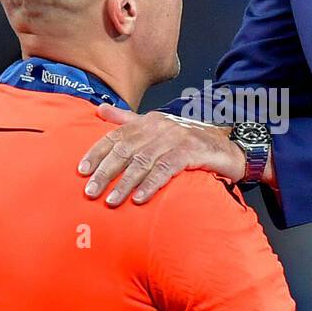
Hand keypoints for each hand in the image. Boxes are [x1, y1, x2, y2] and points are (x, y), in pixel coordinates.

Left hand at [78, 107, 246, 205]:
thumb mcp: (158, 129)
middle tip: (91, 191)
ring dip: (125, 183)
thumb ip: (128, 121)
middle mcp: (160, 126)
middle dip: (106, 171)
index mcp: (149, 121)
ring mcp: (177, 138)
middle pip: (126, 149)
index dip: (97, 152)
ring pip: (143, 161)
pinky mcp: (192, 152)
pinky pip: (166, 169)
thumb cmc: (189, 143)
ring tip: (111, 201)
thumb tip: (100, 110)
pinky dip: (151, 184)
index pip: (116, 135)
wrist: (230, 149)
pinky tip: (139, 198)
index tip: (81, 170)